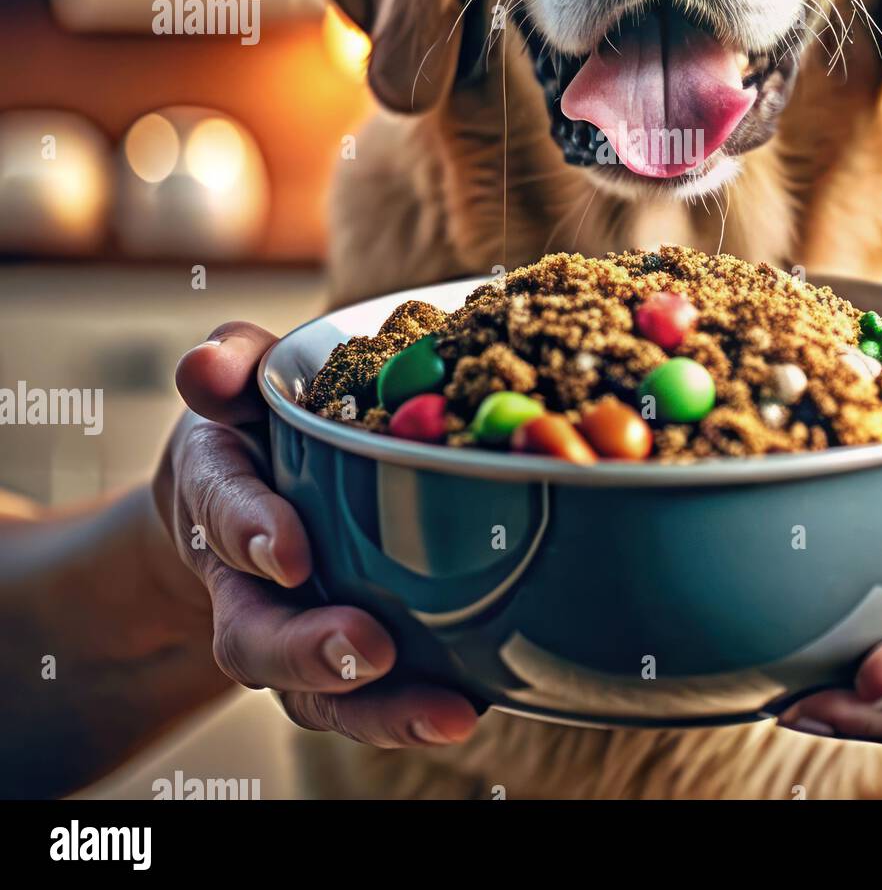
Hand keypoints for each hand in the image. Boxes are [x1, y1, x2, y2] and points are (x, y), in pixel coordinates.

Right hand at [154, 322, 477, 747]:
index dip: (250, 533)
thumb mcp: (245, 377)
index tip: (291, 553)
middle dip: (309, 650)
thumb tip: (205, 366)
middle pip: (255, 637)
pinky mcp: (349, 660)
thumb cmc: (260, 422)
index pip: (222, 512)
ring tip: (447, 713)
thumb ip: (230, 364)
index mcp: (218, 493)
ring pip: (316, 692)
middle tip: (371, 649)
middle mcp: (243, 581)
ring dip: (378, 709)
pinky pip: (370, 701)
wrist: (251, 493)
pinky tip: (479, 704)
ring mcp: (293, 631)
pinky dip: (416, 711)